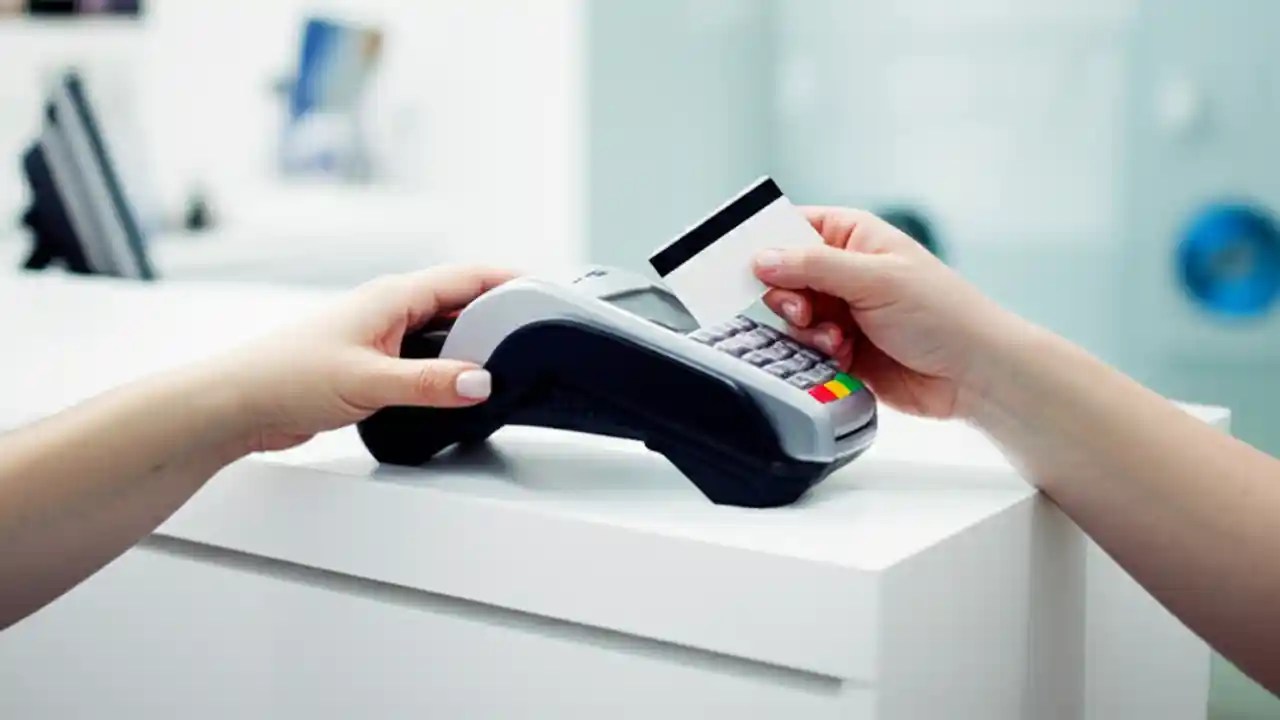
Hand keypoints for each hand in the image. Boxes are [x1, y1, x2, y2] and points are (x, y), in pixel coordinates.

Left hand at [217, 266, 515, 451]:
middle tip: (537, 334)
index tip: (546, 290)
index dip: (509, 280)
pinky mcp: (372, 364)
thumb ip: (429, 383)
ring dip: (472, 346)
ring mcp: (381, 336)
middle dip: (499, 315)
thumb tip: (481, 381)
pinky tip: (458, 390)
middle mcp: (390, 310)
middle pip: (460, 303)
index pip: (466, 278)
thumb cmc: (286, 377)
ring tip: (507, 364)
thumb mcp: (369, 381)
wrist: (237, 404)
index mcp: (393, 297)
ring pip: (443, 333)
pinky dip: (448, 369)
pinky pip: (425, 359)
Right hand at [753, 208, 1021, 418]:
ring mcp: (842, 310)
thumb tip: (763, 258)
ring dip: (807, 330)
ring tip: (837, 339)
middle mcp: (844, 271)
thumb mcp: (875, 278)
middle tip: (805, 310)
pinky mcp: (842, 349)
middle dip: (788, 296)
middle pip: (782, 277)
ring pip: (791, 317)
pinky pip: (805, 348)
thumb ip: (814, 266)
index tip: (749, 264)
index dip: (767, 243)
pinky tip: (843, 357)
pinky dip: (816, 355)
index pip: (793, 227)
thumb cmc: (943, 314)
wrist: (972, 374)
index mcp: (853, 236)